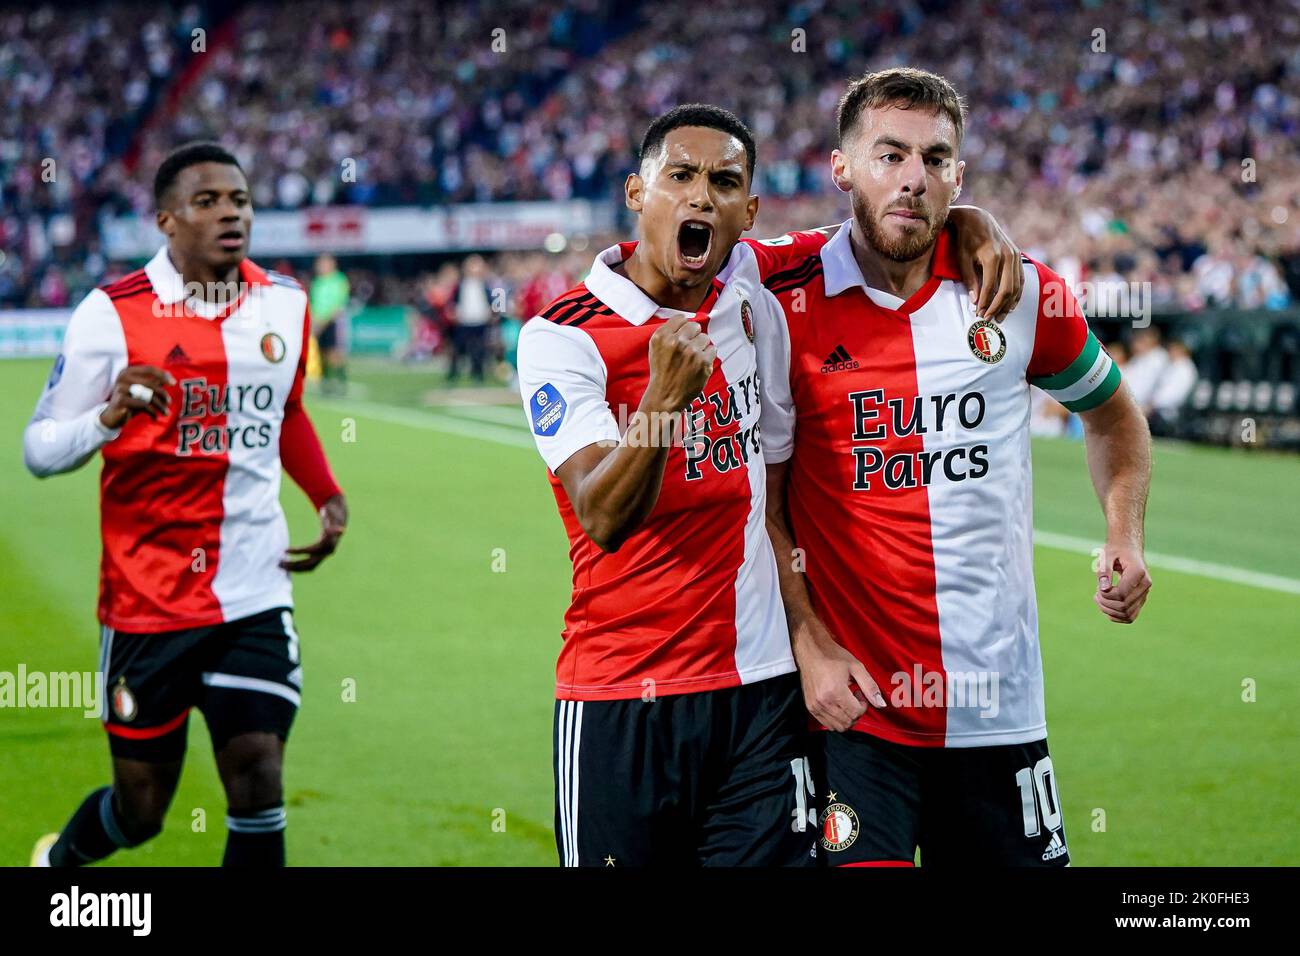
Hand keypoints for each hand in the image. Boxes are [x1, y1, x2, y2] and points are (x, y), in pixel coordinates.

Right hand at [100, 365, 174, 428]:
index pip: (149, 369)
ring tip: (166, 412)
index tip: (174, 383)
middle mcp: (123, 377)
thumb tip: (169, 375)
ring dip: (160, 405)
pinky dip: (152, 412)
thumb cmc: (131, 401)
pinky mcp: (121, 400)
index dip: (163, 375)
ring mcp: (120, 388)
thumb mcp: (143, 391)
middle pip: (150, 384)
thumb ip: (154, 383)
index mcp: (128, 371)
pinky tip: (155, 417)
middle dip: (162, 394)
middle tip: (169, 402)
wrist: (113, 416)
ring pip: (147, 395)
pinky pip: (143, 404)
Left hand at [281, 493, 346, 571]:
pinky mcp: (321, 556)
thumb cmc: (330, 514)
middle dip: (294, 564)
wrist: (338, 519)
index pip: (311, 550)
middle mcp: (328, 552)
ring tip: (280, 565)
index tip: (285, 550)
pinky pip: (309, 566)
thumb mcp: (329, 514)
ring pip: (309, 567)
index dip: (298, 551)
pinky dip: (298, 567)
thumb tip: (333, 522)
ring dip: (295, 568)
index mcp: (329, 542)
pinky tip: (287, 565)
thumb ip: (329, 518)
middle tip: (279, 563)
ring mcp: (325, 555)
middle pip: (310, 563)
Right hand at [643, 314, 715, 413]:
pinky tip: (699, 364)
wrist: (665, 396)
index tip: (684, 335)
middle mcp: (676, 342)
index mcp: (662, 336)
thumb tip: (686, 320)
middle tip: (689, 348)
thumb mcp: (655, 348)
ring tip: (693, 358)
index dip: (684, 327)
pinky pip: (713, 349)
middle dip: (693, 336)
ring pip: (705, 337)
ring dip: (701, 346)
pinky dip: (708, 356)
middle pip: (695, 326)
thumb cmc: (662, 372)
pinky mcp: (703, 362)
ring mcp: (691, 352)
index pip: (681, 318)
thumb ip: (668, 332)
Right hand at [791, 616, 885, 731]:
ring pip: (838, 726)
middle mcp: (823, 702)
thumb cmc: (832, 656)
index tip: (860, 692)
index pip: (856, 713)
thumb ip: (870, 687)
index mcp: (835, 692)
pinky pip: (827, 724)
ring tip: (845, 700)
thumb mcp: (856, 667)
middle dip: (856, 712)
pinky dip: (836, 719)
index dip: (863, 705)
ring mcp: (815, 706)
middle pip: (848, 722)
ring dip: (847, 717)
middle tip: (854, 697)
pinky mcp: (810, 707)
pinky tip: (837, 704)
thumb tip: (881, 704)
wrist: (810, 651)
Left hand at [948, 205, 1023, 321]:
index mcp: (992, 255)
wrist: (977, 218)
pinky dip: (1016, 293)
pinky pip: (1020, 279)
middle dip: (998, 307)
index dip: (985, 303)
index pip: (990, 286)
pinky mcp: (1018, 256)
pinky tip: (1010, 305)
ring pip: (1016, 286)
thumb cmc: (965, 239)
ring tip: (1000, 317)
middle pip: (1007, 288)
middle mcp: (1008, 255)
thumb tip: (975, 301)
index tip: (979, 314)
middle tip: (990, 319)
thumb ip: (969, 279)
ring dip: (1008, 303)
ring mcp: (1015, 255)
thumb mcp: (962, 258)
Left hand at [1094, 540, 1151, 623]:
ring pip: (1127, 615)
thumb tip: (1103, 588)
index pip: (1121, 594)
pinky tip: (1106, 604)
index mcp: (1139, 573)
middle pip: (1124, 606)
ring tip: (1099, 598)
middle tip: (1097, 592)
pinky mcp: (1140, 600)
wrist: (1128, 548)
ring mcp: (1144, 594)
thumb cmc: (1116, 550)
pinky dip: (1115, 615)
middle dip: (1105, 603)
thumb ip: (1104, 570)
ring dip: (1109, 611)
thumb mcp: (1107, 555)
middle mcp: (1145, 585)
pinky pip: (1129, 616)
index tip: (1098, 587)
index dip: (1106, 594)